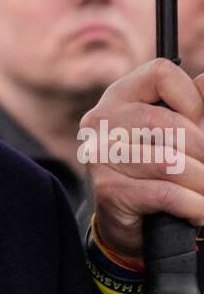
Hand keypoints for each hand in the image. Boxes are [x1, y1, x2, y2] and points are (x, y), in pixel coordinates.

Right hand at [79, 58, 203, 258]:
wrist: (125, 220)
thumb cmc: (153, 168)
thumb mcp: (173, 132)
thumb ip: (192, 106)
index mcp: (120, 95)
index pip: (161, 73)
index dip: (192, 99)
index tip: (199, 124)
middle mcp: (102, 119)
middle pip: (168, 124)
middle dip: (202, 150)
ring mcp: (100, 155)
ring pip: (170, 162)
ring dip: (201, 182)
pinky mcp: (107, 189)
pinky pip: (165, 193)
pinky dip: (193, 205)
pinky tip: (200, 210)